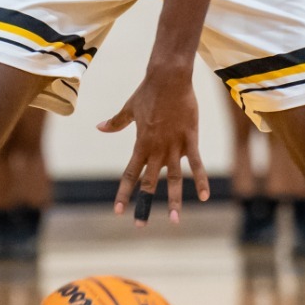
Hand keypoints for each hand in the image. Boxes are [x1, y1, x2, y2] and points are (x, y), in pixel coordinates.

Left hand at [97, 66, 209, 223]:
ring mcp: (174, 145)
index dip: (124, 193)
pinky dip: (200, 180)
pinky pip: (196, 163)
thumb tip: (100, 127)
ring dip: (173, 200)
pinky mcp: (190, 139)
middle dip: (144, 205)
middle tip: (139, 226)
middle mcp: (156, 149)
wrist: (168, 78)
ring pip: (173, 178)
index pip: (130, 174)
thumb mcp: (129, 108)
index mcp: (141, 144)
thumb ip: (116, 122)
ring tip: (174, 220)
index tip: (118, 211)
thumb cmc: (148, 91)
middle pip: (149, 182)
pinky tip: (204, 196)